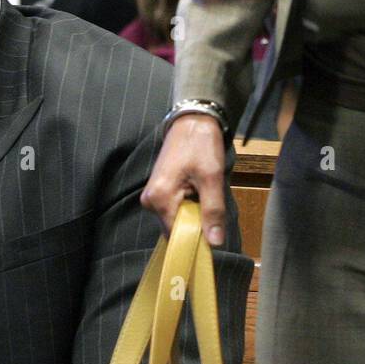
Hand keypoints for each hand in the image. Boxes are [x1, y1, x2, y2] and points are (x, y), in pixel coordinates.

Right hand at [143, 113, 226, 245]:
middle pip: (175, 228)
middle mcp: (150, 201)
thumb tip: (214, 242)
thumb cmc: (202, 145)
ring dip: (194, 215)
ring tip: (207, 197)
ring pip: (177, 219)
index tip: (214, 237)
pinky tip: (200, 194)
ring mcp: (153, 196)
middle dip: (196, 224)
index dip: (196, 239)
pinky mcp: (160, 191)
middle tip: (214, 210)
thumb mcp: (212, 177)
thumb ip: (213, 210)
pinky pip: (176, 209)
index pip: (176, 235)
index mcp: (159, 198)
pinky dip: (190, 206)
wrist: (193, 121)